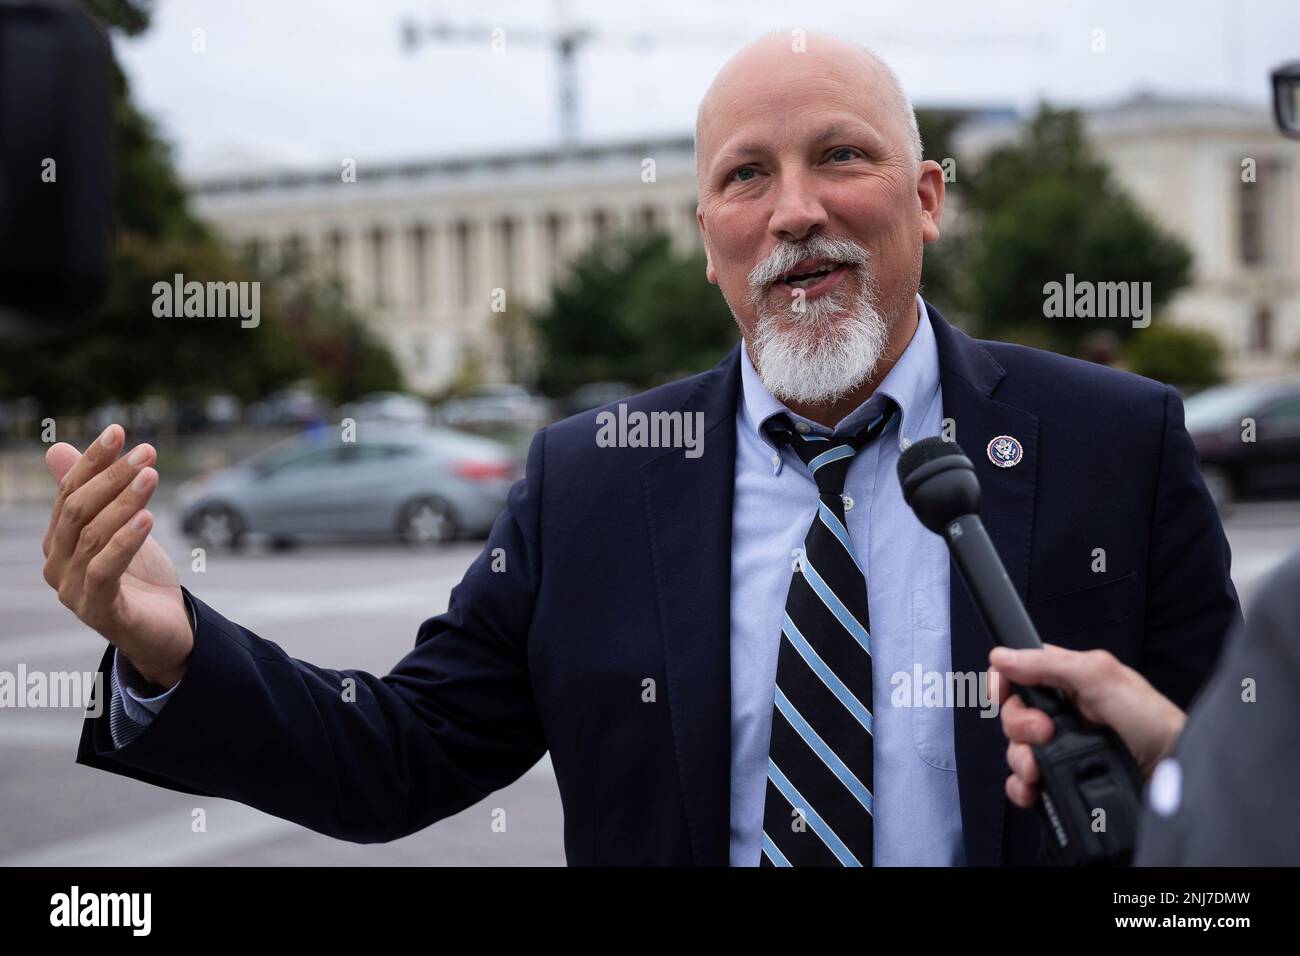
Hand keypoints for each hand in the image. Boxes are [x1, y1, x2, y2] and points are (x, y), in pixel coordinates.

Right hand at [42, 423, 192, 687]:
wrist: (164, 630)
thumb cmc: (140, 576)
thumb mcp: (120, 527)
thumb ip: (95, 494)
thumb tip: (57, 448)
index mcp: (58, 542)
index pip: (70, 492)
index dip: (92, 461)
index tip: (118, 430)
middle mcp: (57, 565)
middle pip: (78, 510)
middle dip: (112, 476)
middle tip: (146, 451)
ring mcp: (73, 590)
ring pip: (93, 536)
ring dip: (124, 502)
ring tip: (151, 476)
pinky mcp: (97, 610)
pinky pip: (105, 569)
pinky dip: (126, 540)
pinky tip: (148, 516)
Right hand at [989, 644, 1185, 808]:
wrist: (1173, 773)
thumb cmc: (1150, 719)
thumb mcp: (1101, 677)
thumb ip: (1049, 663)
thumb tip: (1001, 657)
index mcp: (1066, 681)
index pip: (1017, 673)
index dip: (1003, 682)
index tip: (1001, 693)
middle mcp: (1060, 713)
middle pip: (1012, 715)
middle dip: (1019, 726)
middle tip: (1046, 732)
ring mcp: (1060, 748)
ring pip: (1015, 750)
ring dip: (1020, 759)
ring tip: (1040, 767)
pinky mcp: (1061, 779)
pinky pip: (1024, 782)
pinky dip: (1022, 787)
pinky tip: (1033, 788)